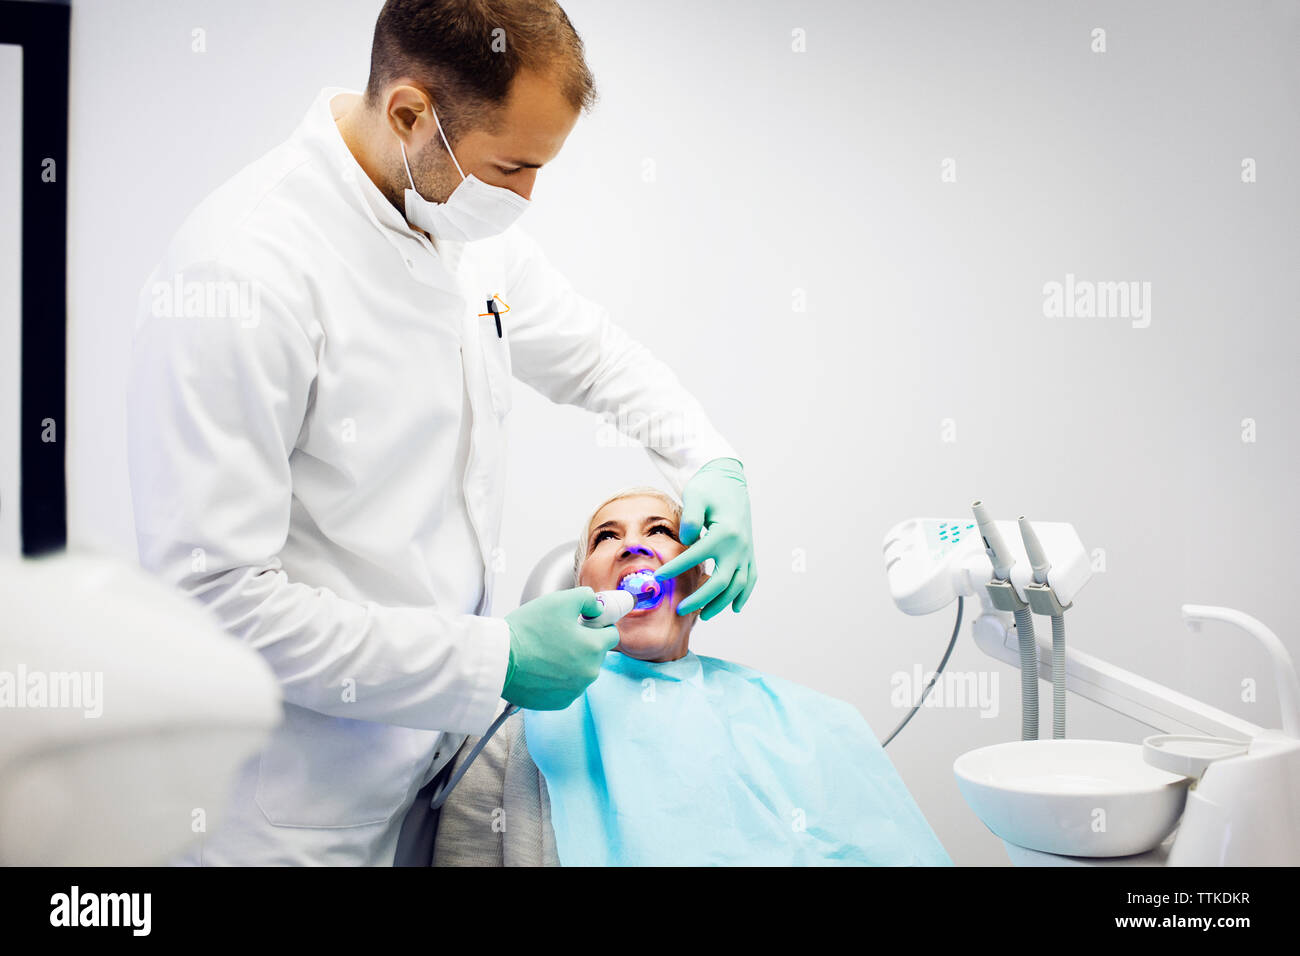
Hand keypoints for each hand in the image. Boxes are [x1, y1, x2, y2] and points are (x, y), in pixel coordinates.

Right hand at [502, 587, 618, 709]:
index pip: (611, 634)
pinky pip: (567, 687)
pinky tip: (541, 668)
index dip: (598, 625)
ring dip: (571, 662)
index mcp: (593, 647)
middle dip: (583, 644)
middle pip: (596, 654)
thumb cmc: (527, 630)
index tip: (583, 622)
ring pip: (582, 671)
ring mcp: (575, 690)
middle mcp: (590, 672)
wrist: (499, 660)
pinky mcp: (559, 703)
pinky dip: (559, 678)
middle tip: (558, 635)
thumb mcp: (560, 601)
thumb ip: (587, 599)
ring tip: (546, 652)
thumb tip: (598, 608)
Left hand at [653, 458, 756, 618]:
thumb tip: (686, 539)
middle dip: (700, 598)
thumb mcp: (696, 496)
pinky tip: (734, 608)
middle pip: (721, 581)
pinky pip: (750, 577)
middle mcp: (739, 545)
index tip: (659, 578)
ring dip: (721, 603)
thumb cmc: (709, 487)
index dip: (677, 568)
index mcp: (725, 532)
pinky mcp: (749, 551)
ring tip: (703, 615)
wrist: (729, 479)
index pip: (697, 556)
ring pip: (737, 585)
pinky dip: (743, 594)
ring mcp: (747, 550)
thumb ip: (691, 518)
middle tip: (680, 609)